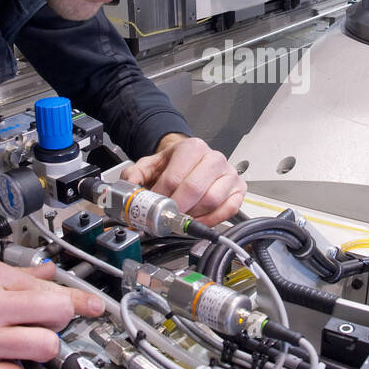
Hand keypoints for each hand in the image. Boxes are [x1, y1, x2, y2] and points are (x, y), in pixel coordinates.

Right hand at [0, 257, 104, 368]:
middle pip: (55, 317)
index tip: (95, 306)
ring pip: (42, 348)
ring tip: (24, 343)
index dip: (79, 299)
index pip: (49, 289)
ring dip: (40, 347)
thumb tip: (46, 273)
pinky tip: (4, 365)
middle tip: (47, 323)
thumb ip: (11, 273)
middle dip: (59, 320)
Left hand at [123, 133, 245, 227]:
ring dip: (194, 214)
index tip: (153, 208)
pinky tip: (198, 220)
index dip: (161, 198)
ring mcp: (229, 174)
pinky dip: (212, 220)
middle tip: (166, 217)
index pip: (174, 177)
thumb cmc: (174, 165)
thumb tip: (130, 188)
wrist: (192, 161)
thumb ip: (135, 175)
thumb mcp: (150, 165)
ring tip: (182, 217)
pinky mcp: (238, 189)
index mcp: (192, 148)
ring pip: (212, 200)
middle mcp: (214, 158)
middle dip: (177, 208)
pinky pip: (228, 209)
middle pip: (194, 189)